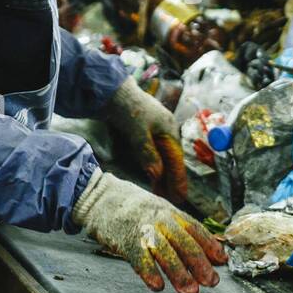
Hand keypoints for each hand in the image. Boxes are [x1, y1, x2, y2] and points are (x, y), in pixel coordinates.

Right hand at [73, 170, 226, 292]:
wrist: (99, 196)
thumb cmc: (131, 207)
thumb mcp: (157, 210)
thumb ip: (175, 226)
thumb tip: (198, 247)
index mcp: (169, 211)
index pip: (195, 228)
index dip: (210, 245)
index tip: (222, 260)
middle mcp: (160, 219)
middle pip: (184, 241)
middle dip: (200, 263)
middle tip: (211, 282)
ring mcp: (143, 229)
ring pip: (165, 252)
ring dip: (179, 273)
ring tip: (190, 291)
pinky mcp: (125, 239)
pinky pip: (140, 257)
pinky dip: (149, 272)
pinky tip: (157, 286)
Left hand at [104, 76, 187, 202]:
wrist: (112, 91)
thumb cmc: (128, 108)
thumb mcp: (138, 132)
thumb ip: (147, 153)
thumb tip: (157, 175)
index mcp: (169, 130)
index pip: (176, 160)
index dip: (178, 179)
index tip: (180, 197)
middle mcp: (166, 132)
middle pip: (172, 160)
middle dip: (172, 181)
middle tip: (173, 201)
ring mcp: (157, 132)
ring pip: (164, 159)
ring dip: (164, 176)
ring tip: (164, 194)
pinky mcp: (146, 133)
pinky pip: (156, 154)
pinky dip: (156, 167)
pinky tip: (154, 177)